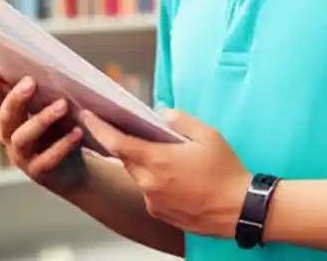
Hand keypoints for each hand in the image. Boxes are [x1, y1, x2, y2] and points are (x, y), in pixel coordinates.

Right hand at [0, 71, 85, 193]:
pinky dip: (63, 145)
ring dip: (42, 119)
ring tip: (63, 104)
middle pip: (6, 118)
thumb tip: (55, 70)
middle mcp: (11, 138)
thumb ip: (48, 97)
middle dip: (16, 99)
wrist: (75, 171)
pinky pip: (47, 159)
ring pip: (23, 137)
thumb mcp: (55, 112)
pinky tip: (77, 132)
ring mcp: (22, 157)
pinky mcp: (38, 173)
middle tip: (31, 81)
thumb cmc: (62, 133)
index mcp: (12, 121)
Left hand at [82, 108, 251, 237]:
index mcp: (158, 160)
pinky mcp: (158, 212)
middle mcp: (148, 182)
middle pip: (127, 158)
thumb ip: (180, 120)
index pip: (116, 142)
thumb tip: (160, 114)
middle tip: (138, 131)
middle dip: (128, 143)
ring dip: (146, 163)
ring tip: (171, 158)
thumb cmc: (226, 171)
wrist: (239, 209)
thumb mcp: (209, 135)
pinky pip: (149, 191)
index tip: (87, 116)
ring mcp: (152, 200)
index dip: (99, 128)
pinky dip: (156, 180)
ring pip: (138, 175)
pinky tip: (179, 178)